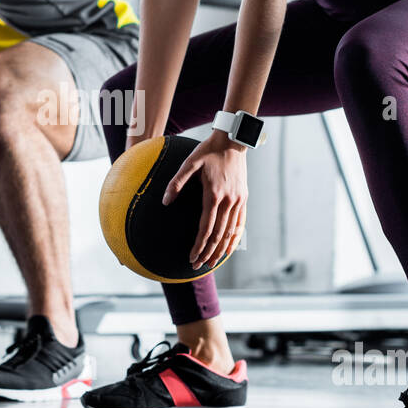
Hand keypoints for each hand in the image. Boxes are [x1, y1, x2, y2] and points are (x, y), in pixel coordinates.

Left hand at [160, 130, 246, 269]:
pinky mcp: (243, 198)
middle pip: (219, 235)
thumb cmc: (208, 151)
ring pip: (231, 232)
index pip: (206, 228)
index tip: (191, 257)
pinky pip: (241, 224)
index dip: (199, 245)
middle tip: (198, 266)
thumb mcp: (189, 163)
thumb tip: (165, 201)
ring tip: (211, 263)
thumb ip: (176, 183)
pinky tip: (229, 249)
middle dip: (208, 253)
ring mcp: (238, 201)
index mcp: (214, 195)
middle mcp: (228, 201)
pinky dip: (235, 239)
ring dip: (221, 250)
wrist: (232, 140)